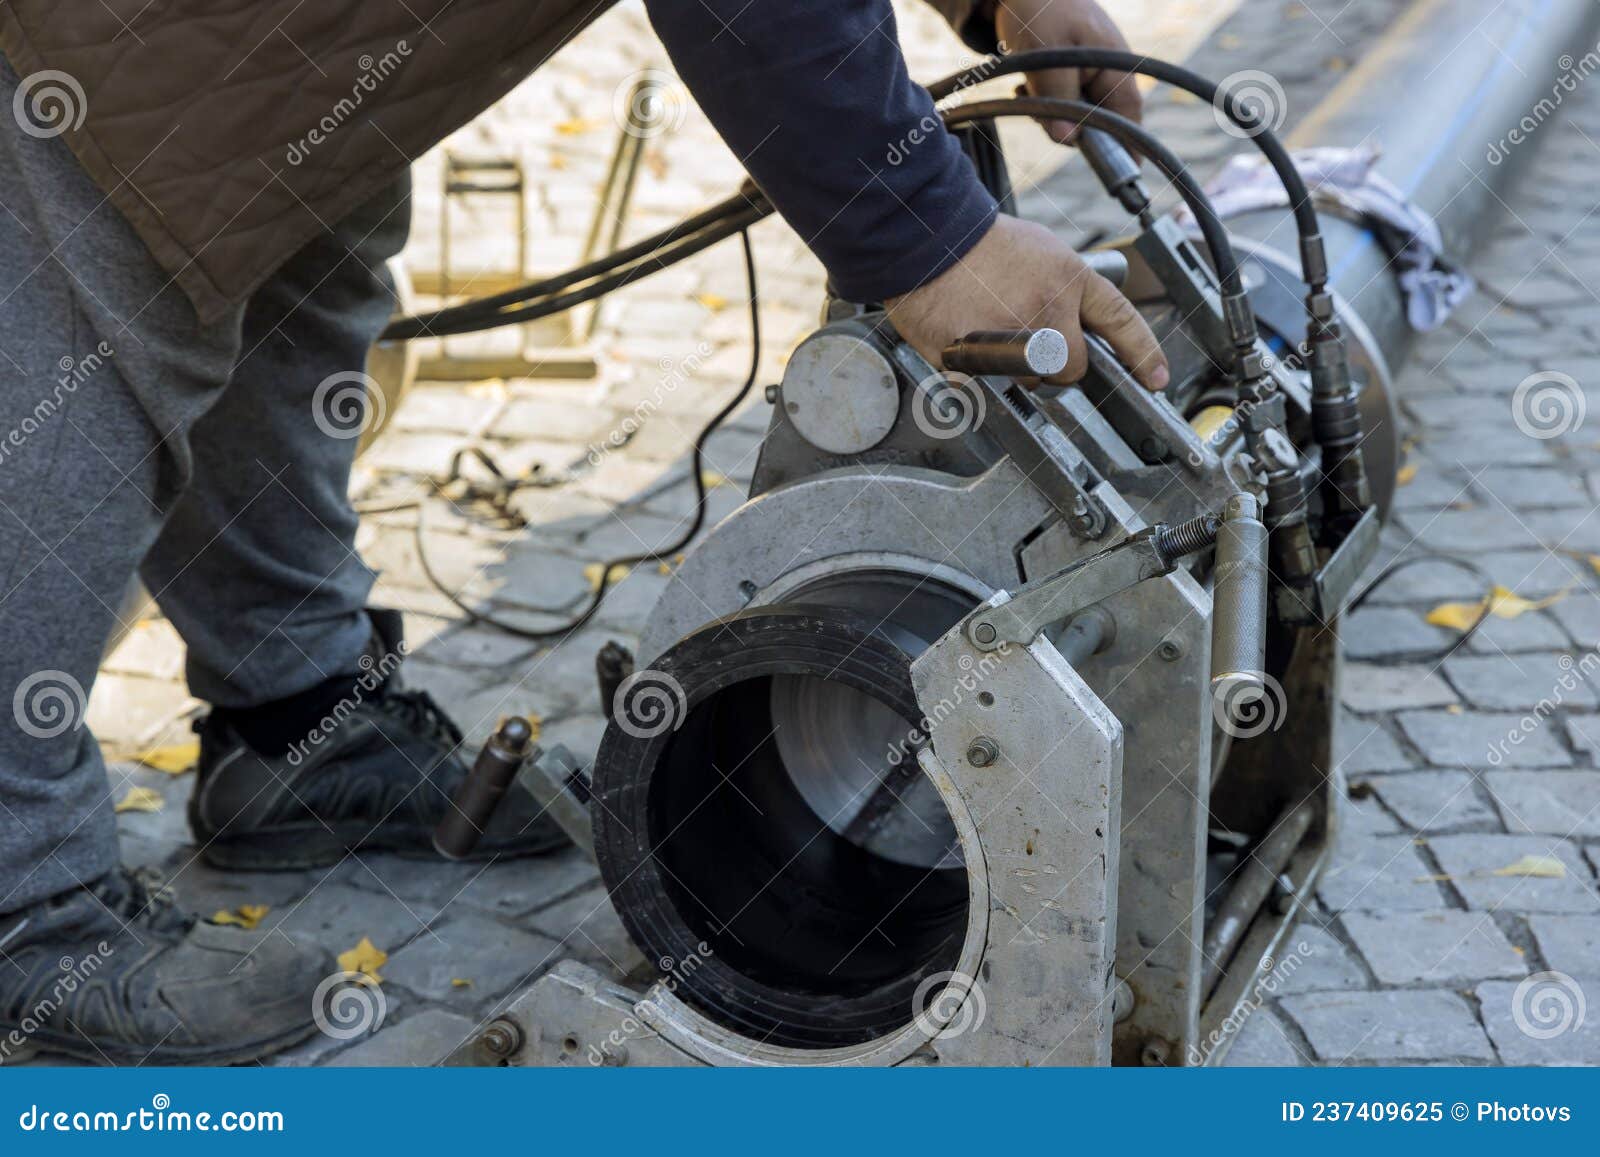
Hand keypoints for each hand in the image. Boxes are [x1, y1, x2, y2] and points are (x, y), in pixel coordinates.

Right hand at [885, 213, 1167, 389]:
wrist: (927, 237)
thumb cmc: (979, 242)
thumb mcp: (1041, 250)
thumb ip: (1066, 287)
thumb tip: (1077, 324)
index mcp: (1069, 280)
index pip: (1120, 321)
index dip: (1142, 353)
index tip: (1155, 378)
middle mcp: (1049, 312)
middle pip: (1071, 369)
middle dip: (1057, 365)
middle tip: (1030, 340)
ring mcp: (1013, 340)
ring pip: (1028, 381)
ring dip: (1015, 368)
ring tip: (989, 327)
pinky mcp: (978, 361)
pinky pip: (988, 383)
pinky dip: (978, 371)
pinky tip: (968, 339)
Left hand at [995, 0, 1140, 141]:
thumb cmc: (1038, 12)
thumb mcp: (1045, 57)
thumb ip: (1057, 100)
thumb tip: (1068, 141)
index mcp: (1115, 65)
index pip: (1129, 117)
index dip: (1128, 147)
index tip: (1127, 178)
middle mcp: (1109, 72)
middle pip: (1099, 122)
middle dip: (1068, 126)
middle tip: (1039, 109)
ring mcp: (1091, 73)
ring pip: (1077, 116)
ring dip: (1050, 113)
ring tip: (1029, 87)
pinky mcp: (1072, 75)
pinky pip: (1063, 103)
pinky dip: (1044, 102)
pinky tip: (1028, 85)